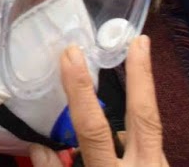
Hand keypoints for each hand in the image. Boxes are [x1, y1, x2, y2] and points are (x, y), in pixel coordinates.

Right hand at [30, 39, 167, 166]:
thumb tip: (38, 147)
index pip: (94, 128)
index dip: (81, 92)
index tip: (71, 54)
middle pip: (144, 117)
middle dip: (141, 77)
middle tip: (140, 41)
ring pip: (150, 127)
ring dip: (142, 96)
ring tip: (137, 60)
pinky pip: (150, 144)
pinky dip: (137, 130)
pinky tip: (127, 128)